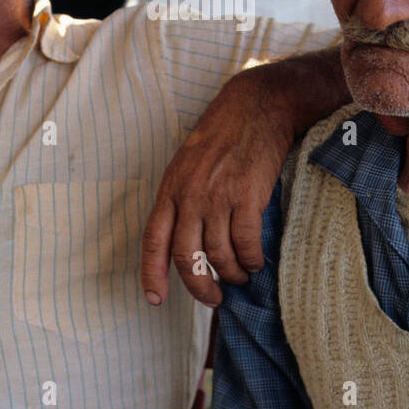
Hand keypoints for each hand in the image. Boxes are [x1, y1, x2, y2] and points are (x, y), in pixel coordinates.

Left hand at [140, 72, 292, 306]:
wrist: (255, 108)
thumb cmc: (222, 136)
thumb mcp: (187, 165)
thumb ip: (182, 199)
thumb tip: (186, 239)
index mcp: (170, 189)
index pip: (153, 241)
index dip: (151, 275)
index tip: (155, 299)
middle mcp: (189, 196)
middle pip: (186, 257)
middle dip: (198, 286)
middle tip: (212, 299)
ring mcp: (218, 197)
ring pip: (218, 254)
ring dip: (231, 274)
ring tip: (240, 277)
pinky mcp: (247, 197)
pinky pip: (246, 243)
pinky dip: (251, 260)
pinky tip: (256, 262)